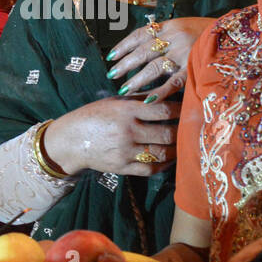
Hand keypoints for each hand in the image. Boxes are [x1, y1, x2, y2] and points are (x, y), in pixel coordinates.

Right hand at [44, 98, 180, 175]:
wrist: (70, 140)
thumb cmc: (93, 116)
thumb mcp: (114, 102)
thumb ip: (139, 99)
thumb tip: (165, 92)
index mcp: (126, 111)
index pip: (162, 110)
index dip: (180, 110)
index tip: (189, 109)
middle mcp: (128, 131)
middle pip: (166, 133)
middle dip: (182, 131)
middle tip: (191, 128)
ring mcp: (125, 151)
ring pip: (161, 153)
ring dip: (176, 149)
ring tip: (183, 143)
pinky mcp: (122, 167)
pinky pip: (150, 169)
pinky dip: (163, 165)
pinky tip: (170, 158)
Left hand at [106, 17, 211, 97]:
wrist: (239, 34)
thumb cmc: (212, 33)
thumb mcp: (188, 26)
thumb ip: (170, 35)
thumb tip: (147, 46)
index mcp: (172, 25)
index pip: (140, 34)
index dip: (124, 45)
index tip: (111, 55)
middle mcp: (175, 37)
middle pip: (142, 52)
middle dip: (125, 64)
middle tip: (112, 75)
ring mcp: (184, 53)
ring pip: (154, 68)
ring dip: (137, 79)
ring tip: (124, 89)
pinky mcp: (194, 68)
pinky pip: (173, 82)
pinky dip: (160, 92)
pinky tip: (148, 100)